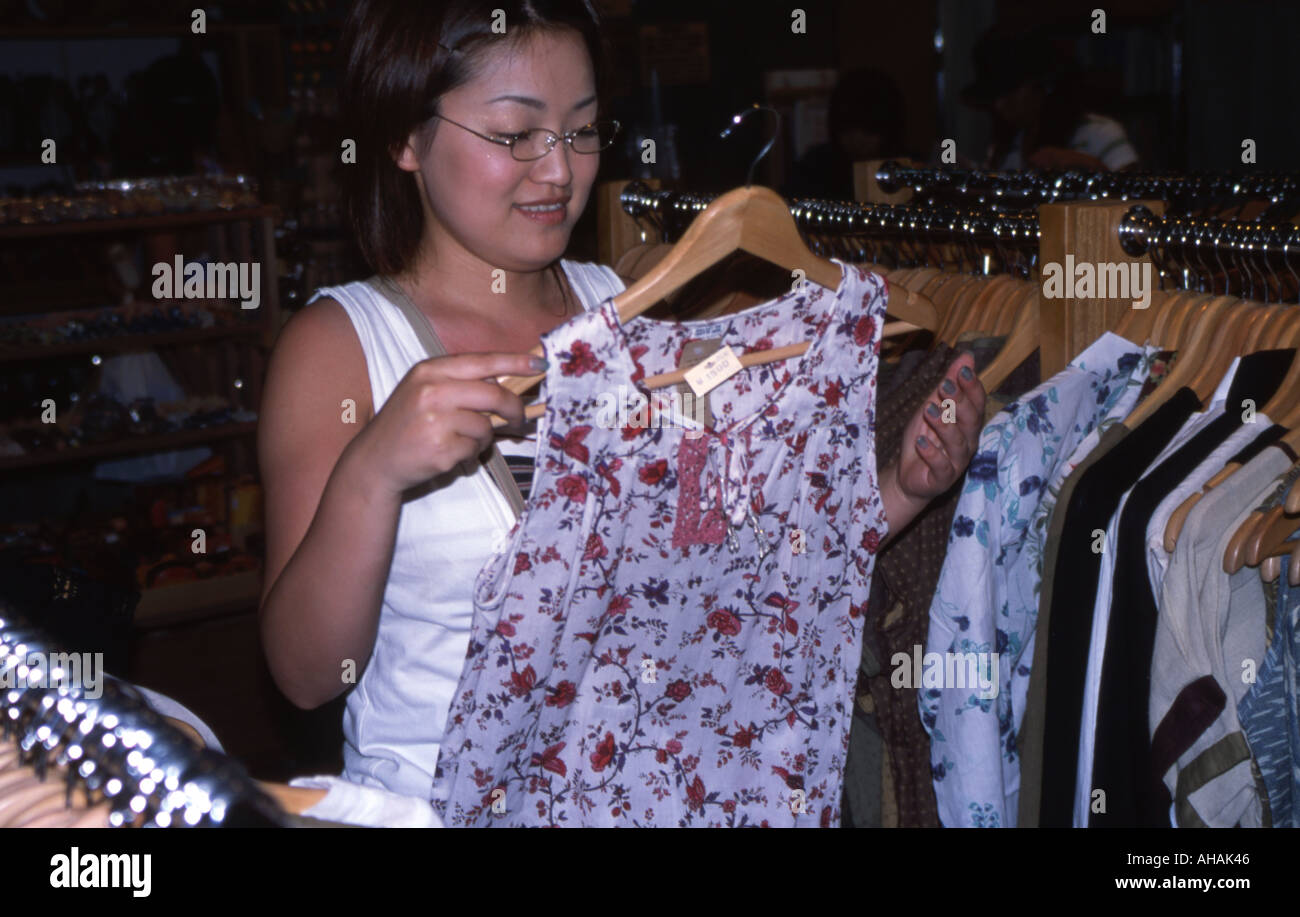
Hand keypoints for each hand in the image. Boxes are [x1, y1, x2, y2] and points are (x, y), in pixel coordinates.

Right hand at [347, 351, 544, 496]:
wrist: (376, 459)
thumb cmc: (407, 423)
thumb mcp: (425, 390)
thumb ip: (460, 383)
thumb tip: (506, 385)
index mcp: (430, 371)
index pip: (482, 362)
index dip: (515, 362)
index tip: (540, 364)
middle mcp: (432, 391)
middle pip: (493, 395)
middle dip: (513, 409)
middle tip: (519, 419)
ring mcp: (435, 421)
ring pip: (486, 426)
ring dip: (483, 436)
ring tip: (459, 438)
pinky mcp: (441, 449)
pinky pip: (475, 449)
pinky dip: (470, 453)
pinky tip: (448, 451)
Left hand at [879, 352, 985, 538]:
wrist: (907, 476)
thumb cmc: (924, 438)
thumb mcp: (931, 407)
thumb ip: (948, 384)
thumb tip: (966, 356)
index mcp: (968, 423)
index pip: (977, 402)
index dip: (972, 386)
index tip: (962, 370)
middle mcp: (968, 442)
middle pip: (971, 421)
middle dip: (961, 402)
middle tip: (946, 386)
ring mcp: (957, 461)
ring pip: (958, 442)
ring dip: (944, 425)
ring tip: (928, 410)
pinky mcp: (943, 479)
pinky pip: (942, 466)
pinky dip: (932, 453)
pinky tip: (920, 441)